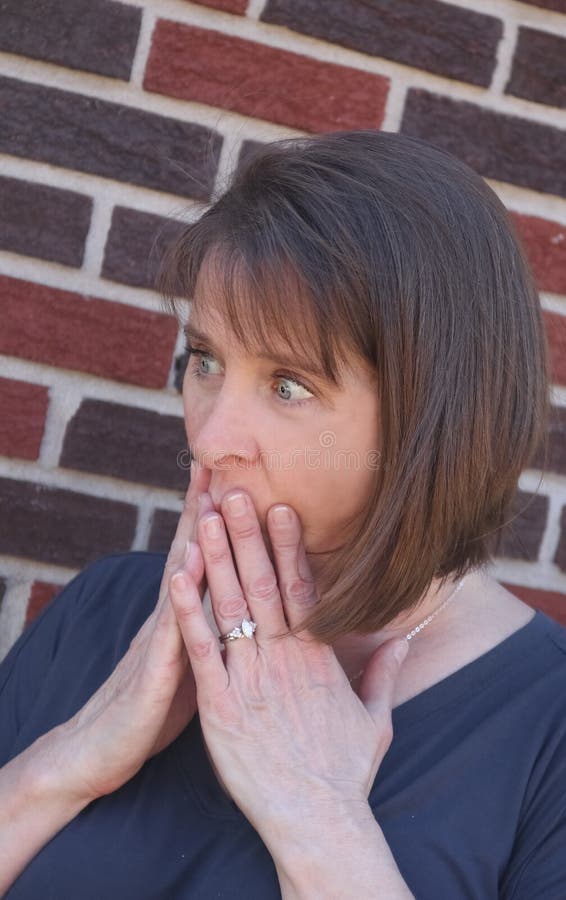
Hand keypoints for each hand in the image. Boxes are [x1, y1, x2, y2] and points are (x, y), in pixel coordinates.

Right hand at [53, 461, 213, 802]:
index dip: (217, 517)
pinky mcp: (153, 676)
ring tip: (209, 500)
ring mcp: (159, 643)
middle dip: (204, 508)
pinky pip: (171, 634)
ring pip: (181, 584)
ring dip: (195, 541)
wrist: (96, 753)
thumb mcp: (191, 661)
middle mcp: (170, 619)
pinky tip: (183, 572)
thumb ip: (211, 630)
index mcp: (184, 616)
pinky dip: (180, 602)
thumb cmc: (151, 707)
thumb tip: (242, 606)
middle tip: (218, 462)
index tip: (237, 473)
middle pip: (190, 554)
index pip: (203, 557)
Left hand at [169, 490, 408, 848]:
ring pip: (230, 606)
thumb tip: (405, 639)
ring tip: (206, 516)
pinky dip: (185, 611)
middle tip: (236, 490)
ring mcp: (249, 678)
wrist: (317, 819)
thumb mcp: (376, 718)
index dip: (289, 544)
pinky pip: (200, 650)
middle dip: (248, 534)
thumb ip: (385, 672)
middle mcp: (284, 658)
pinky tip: (174, 576)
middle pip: (264, 583)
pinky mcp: (219, 705)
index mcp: (317, 656)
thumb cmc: (345, 772)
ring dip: (216, 558)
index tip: (281, 506)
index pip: (303, 586)